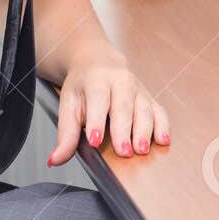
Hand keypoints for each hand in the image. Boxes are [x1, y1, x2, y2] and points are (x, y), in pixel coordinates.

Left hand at [50, 44, 169, 165]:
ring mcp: (138, 88)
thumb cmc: (83, 85)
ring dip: (145, 130)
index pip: (97, 100)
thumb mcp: (68, 104)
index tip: (94, 140)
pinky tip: (163, 140)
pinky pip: (159, 110)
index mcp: (97, 80)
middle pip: (124, 106)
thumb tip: (55, 159)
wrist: (98, 60)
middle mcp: (121, 81)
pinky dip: (163, 125)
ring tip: (142, 149)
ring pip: (144, 108)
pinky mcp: (149, 96)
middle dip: (124, 130)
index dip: (96, 120)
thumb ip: (65, 134)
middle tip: (124, 151)